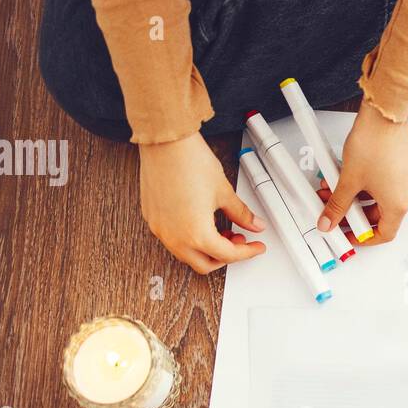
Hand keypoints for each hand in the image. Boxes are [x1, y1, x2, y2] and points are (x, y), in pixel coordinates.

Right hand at [138, 132, 265, 273]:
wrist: (164, 142)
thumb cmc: (189, 162)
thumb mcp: (224, 192)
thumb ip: (241, 214)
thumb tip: (254, 224)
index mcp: (196, 234)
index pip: (228, 255)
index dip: (247, 252)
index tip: (256, 247)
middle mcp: (174, 237)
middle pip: (204, 264)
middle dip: (225, 257)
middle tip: (238, 240)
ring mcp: (160, 229)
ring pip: (186, 255)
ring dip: (205, 249)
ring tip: (220, 230)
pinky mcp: (152, 218)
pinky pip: (172, 239)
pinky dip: (189, 238)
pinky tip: (200, 222)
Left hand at [318, 101, 407, 242]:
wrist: (384, 114)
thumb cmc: (375, 143)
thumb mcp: (349, 180)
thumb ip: (337, 205)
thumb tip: (329, 220)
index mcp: (399, 204)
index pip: (384, 234)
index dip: (363, 237)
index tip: (350, 234)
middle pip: (381, 215)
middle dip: (355, 212)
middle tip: (337, 209)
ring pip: (382, 197)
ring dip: (359, 196)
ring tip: (338, 187)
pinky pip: (388, 182)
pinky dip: (370, 184)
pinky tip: (352, 175)